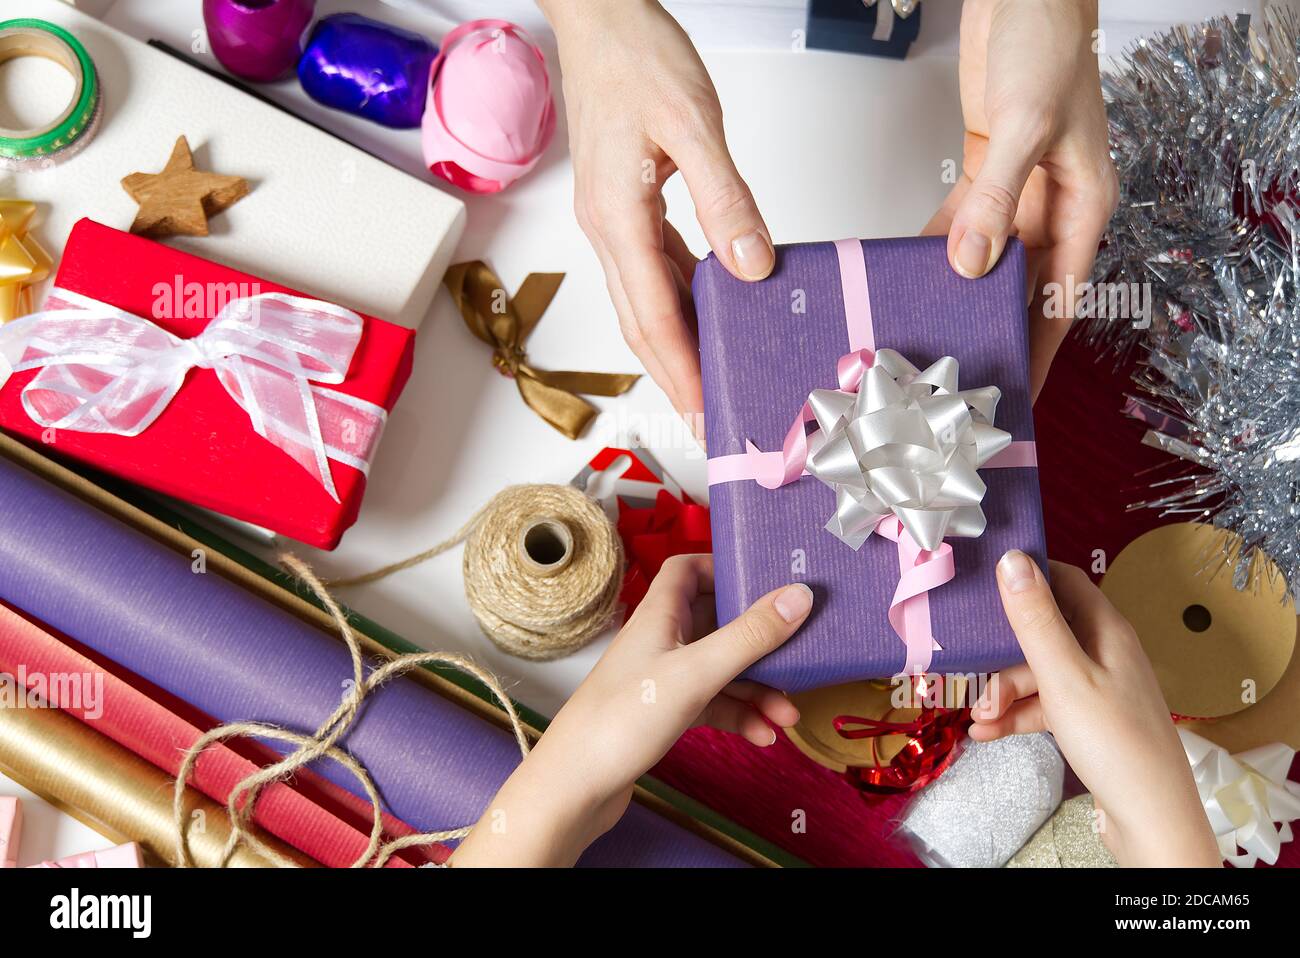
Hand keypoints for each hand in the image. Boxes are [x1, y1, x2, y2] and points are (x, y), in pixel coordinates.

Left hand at [450, 555, 809, 865]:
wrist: (575, 788)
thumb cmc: (621, 721)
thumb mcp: (696, 673)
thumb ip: (750, 636)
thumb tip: (800, 595)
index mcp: (659, 614)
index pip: (689, 569)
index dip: (724, 567)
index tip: (766, 579)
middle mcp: (661, 641)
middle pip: (717, 622)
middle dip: (760, 640)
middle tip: (799, 651)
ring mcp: (663, 679)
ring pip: (721, 669)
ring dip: (757, 688)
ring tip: (789, 713)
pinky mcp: (666, 715)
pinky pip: (714, 704)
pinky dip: (740, 715)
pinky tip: (763, 735)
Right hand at [539, 0, 774, 437]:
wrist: (598, 15)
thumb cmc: (635, 55)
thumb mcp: (692, 124)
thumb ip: (725, 199)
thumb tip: (752, 265)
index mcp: (616, 218)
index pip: (653, 316)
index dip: (681, 370)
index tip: (704, 410)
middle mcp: (605, 228)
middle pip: (641, 323)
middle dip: (674, 375)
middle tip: (707, 417)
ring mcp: (610, 218)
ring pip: (644, 299)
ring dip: (675, 341)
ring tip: (711, 374)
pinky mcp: (623, 203)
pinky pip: (652, 266)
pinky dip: (679, 295)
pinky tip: (708, 302)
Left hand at [924, 0, 1117, 398]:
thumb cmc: (1049, 47)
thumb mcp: (1028, 127)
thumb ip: (999, 199)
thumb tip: (972, 263)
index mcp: (1083, 206)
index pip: (1062, 296)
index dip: (1042, 348)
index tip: (1022, 391)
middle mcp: (1053, 206)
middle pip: (1022, 287)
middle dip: (994, 327)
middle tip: (958, 370)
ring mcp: (1019, 191)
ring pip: (988, 260)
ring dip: (959, 292)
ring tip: (928, 331)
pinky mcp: (988, 171)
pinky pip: (962, 222)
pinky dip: (938, 246)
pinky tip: (910, 272)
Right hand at [975, 552, 1220, 867]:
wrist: (1150, 819)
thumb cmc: (1113, 741)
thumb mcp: (1063, 675)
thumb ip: (1035, 618)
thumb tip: (1013, 558)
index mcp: (1105, 630)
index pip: (1064, 580)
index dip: (1026, 576)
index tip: (983, 583)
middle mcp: (1105, 652)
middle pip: (1043, 632)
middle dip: (1003, 655)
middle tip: (974, 679)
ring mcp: (1099, 688)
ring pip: (1040, 673)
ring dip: (1005, 692)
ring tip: (979, 719)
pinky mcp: (1091, 720)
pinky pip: (1046, 705)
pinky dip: (1018, 715)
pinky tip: (989, 732)